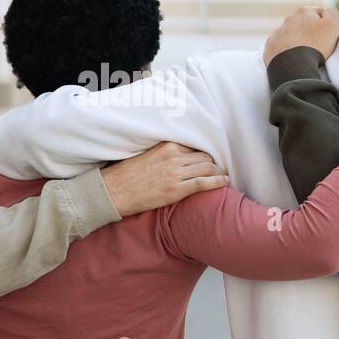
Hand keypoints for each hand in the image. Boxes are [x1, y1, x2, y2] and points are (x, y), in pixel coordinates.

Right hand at [102, 142, 229, 216]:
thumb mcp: (146, 154)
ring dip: (217, 172)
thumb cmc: (126, 174)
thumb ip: (164, 153)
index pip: (194, 147)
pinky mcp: (177, 189)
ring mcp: (176, 173)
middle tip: (217, 169)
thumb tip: (179, 155)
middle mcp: (174, 157)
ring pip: (207, 168)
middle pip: (204, 157)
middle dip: (213, 163)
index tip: (208, 158)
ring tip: (221, 175)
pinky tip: (224, 182)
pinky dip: (218, 181)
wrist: (114, 191)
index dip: (203, 154)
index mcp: (166, 146)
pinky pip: (205, 183)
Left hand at [264, 7, 338, 63]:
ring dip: (298, 40)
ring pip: (291, 33)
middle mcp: (289, 18)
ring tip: (305, 53)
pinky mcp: (271, 45)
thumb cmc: (316, 45)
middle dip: (310, 31)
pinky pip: (280, 45)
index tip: (328, 36)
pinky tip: (292, 57)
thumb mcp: (332, 26)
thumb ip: (332, 13)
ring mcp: (278, 32)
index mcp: (304, 12)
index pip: (319, 13)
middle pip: (304, 23)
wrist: (294, 65)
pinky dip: (286, 49)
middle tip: (318, 45)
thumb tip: (328, 11)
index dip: (326, 24)